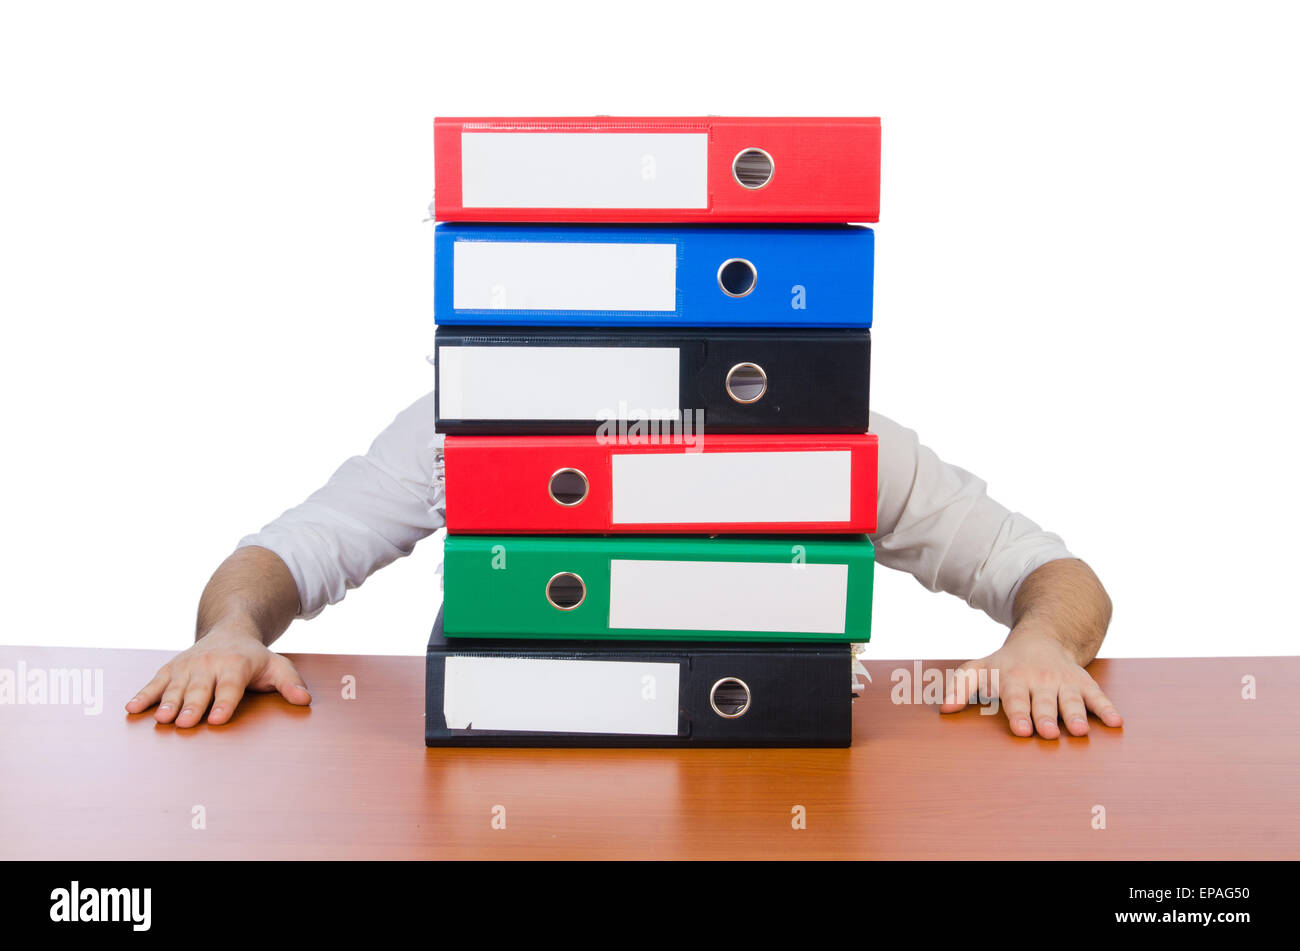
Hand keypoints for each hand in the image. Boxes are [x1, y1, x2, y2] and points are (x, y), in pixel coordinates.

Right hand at [124, 621, 311, 726]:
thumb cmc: (254, 659)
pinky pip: (155, 682)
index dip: (224, 703)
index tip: (216, 720)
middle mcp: (210, 664)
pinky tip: (131, 709)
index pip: (230, 687)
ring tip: (161, 719)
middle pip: (200, 689)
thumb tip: (304, 700)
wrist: (229, 631)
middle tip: (184, 723)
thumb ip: (290, 683)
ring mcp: (188, 666)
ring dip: (167, 703)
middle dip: (193, 706)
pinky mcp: (171, 669)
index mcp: (236, 666)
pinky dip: (143, 695)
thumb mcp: (277, 667)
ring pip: (176, 687)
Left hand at [939, 626, 1122, 737]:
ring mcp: (1063, 681)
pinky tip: (1116, 722)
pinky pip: (1097, 695)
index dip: (1019, 713)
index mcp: (1013, 678)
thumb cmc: (1005, 664)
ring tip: (1081, 731)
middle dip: (1046, 717)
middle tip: (1049, 733)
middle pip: (1044, 701)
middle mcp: (1040, 680)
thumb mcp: (978, 669)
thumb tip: (944, 709)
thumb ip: (960, 686)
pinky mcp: (1083, 682)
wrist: (1042, 638)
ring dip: (1077, 714)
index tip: (1022, 730)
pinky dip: (1106, 707)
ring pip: (1071, 699)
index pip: (1015, 698)